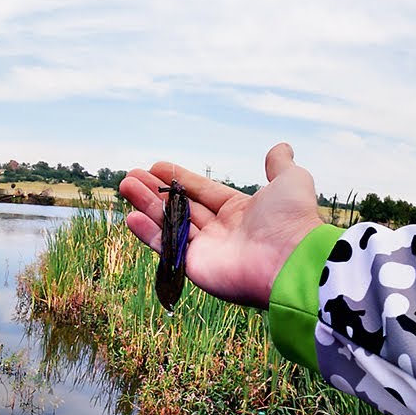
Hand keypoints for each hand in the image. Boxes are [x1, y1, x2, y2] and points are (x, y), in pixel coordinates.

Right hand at [118, 142, 324, 308]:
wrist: (288, 260)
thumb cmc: (290, 220)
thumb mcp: (291, 182)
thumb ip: (280, 165)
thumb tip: (280, 147)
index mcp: (238, 211)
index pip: (202, 191)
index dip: (179, 178)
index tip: (156, 166)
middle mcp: (219, 230)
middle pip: (180, 206)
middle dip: (155, 190)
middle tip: (131, 175)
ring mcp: (205, 250)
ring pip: (168, 223)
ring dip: (145, 205)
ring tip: (125, 185)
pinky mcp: (193, 267)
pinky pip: (165, 247)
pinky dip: (147, 232)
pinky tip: (131, 216)